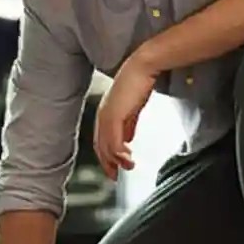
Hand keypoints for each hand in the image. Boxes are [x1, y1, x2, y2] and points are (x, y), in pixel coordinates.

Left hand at [94, 54, 158, 179]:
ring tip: (127, 169)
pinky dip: (119, 153)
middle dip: (107, 163)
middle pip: (100, 146)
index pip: (101, 139)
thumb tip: (128, 139)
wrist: (143, 66)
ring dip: (116, 161)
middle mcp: (102, 115)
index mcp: (105, 113)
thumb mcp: (133, 108)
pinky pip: (114, 140)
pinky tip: (127, 158)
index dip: (106, 156)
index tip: (113, 167)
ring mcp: (107, 115)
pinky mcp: (114, 115)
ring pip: (106, 145)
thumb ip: (129, 124)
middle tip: (115, 176)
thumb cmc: (139, 82)